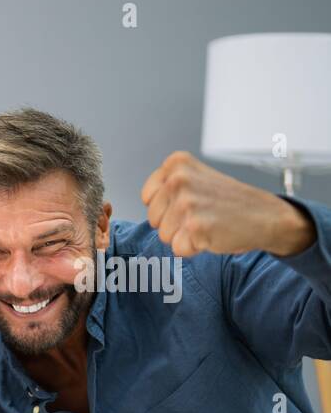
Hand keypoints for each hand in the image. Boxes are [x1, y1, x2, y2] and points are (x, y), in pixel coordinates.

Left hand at [141, 151, 314, 257]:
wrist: (266, 216)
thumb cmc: (230, 202)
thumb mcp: (195, 179)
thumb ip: (167, 186)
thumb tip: (146, 202)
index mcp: (176, 164)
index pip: (148, 198)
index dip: (167, 208)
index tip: (190, 202)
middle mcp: (179, 179)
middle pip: (153, 219)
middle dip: (174, 223)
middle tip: (202, 215)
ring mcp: (187, 202)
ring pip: (164, 236)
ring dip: (185, 236)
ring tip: (209, 223)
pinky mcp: (195, 226)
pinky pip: (178, 249)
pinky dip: (194, 248)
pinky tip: (212, 234)